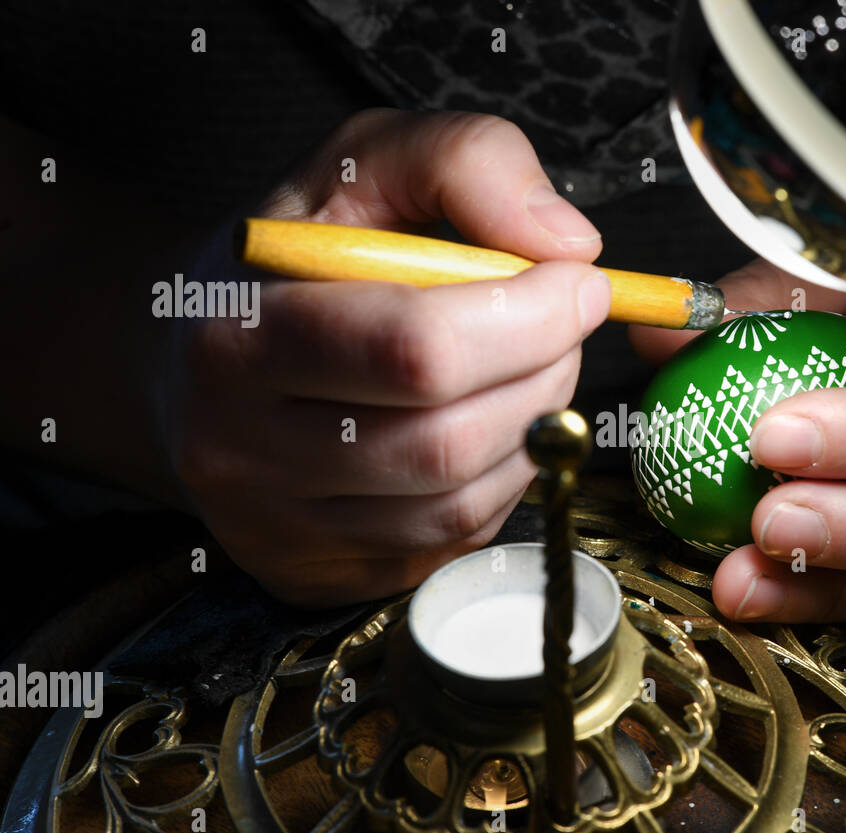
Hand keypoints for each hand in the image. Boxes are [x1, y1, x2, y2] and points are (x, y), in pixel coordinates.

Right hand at [160, 109, 610, 604]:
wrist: (187, 358)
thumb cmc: (290, 259)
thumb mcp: (360, 164)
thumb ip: (464, 163)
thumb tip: (566, 243)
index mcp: (240, 337)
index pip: (417, 351)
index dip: (530, 320)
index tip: (577, 284)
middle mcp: (242, 450)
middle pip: (448, 440)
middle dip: (543, 375)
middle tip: (563, 327)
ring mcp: (280, 528)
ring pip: (459, 504)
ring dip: (533, 433)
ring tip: (530, 370)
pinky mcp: (318, 576)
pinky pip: (451, 545)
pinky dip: (501, 482)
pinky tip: (489, 426)